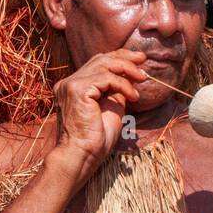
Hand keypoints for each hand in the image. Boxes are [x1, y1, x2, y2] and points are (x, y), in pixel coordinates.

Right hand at [52, 49, 146, 182]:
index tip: (139, 60)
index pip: (97, 63)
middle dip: (125, 58)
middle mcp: (68, 83)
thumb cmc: (97, 138)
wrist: (83, 154)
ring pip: (103, 64)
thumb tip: (131, 74)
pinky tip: (133, 96)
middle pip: (100, 59)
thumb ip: (116, 89)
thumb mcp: (112, 106)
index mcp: (74, 86)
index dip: (118, 57)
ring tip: (142, 79)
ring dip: (127, 70)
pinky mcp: (77, 89)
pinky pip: (106, 78)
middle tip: (144, 61)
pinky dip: (123, 84)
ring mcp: (70, 85)